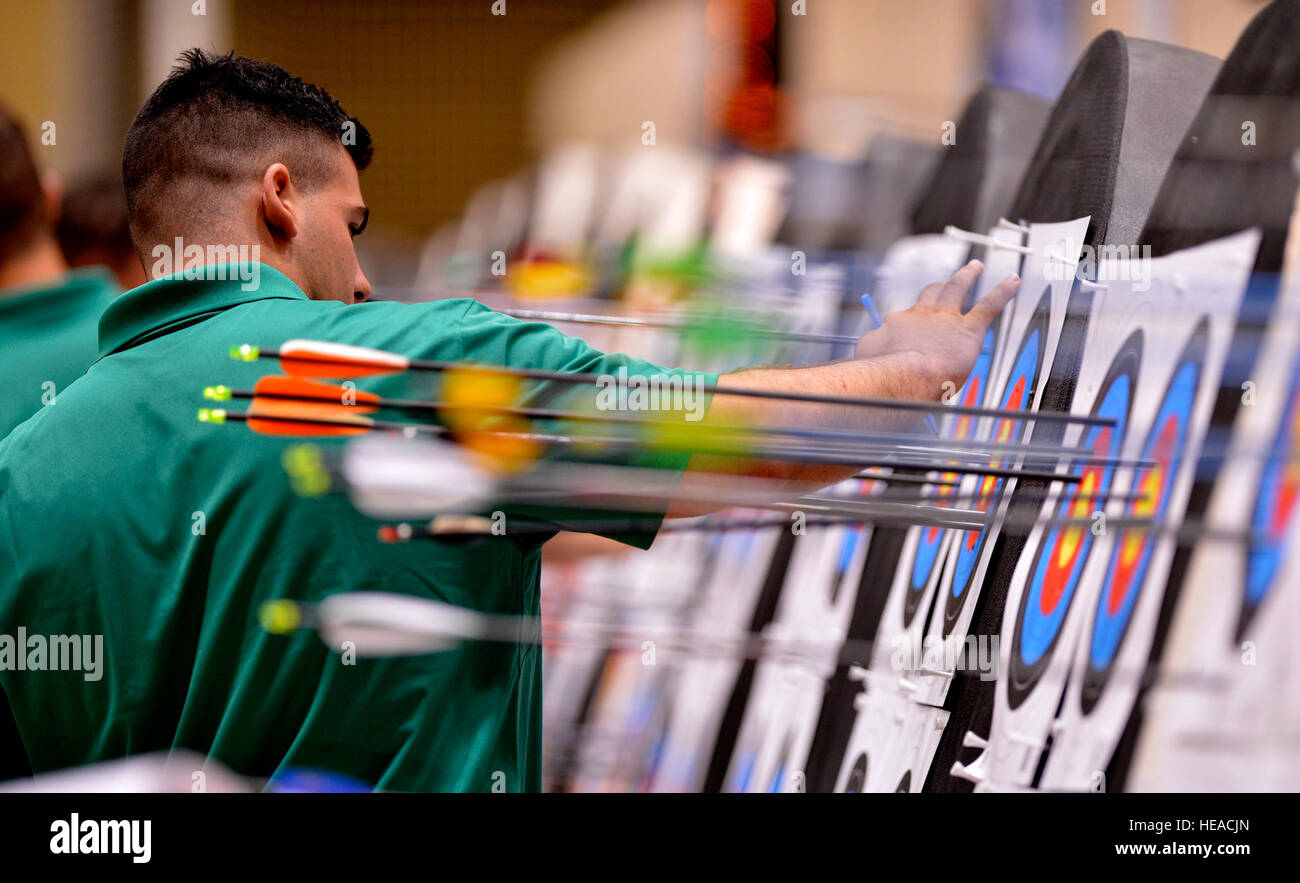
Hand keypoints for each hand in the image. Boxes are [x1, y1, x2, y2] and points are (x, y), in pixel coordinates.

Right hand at [854, 259, 1018, 401]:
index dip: (906, 328)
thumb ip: (874, 349)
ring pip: (957, 288)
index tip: (907, 340)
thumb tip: (874, 348)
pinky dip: (1003, 292)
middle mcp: (920, 314)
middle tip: (942, 282)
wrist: (901, 376)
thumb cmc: (883, 375)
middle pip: (929, 293)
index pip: (902, 320)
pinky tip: (1013, 281)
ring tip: (975, 267)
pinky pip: (989, 305)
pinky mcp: (969, 328)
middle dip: (937, 286)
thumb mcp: (868, 358)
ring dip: (967, 275)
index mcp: (896, 323)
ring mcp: (945, 318)